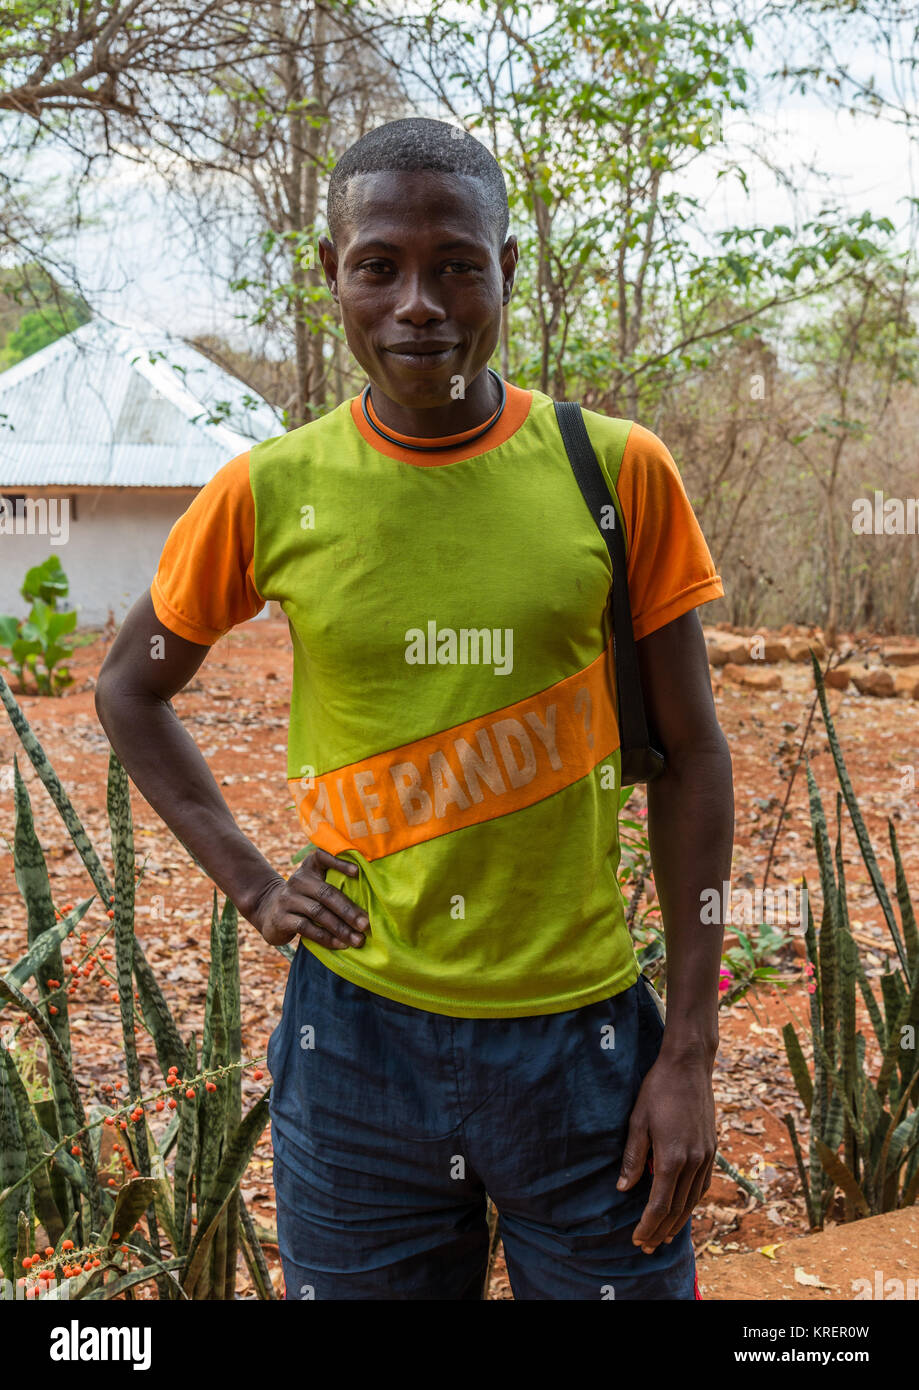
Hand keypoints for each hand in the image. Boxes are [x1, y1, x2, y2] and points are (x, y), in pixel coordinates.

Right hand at [247, 849, 369, 949]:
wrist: (269, 911)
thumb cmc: (304, 899)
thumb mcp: (314, 885)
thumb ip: (334, 884)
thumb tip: (369, 900)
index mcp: (309, 868)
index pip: (322, 857)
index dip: (339, 862)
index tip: (358, 872)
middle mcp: (298, 880)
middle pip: (326, 893)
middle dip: (349, 910)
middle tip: (366, 924)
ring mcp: (288, 899)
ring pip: (318, 912)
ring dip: (341, 928)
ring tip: (357, 939)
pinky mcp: (281, 918)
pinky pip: (307, 928)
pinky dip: (326, 938)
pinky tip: (341, 945)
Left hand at [616, 1053, 715, 1253]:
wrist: (688, 1066)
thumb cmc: (658, 1090)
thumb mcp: (637, 1121)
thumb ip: (633, 1157)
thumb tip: (624, 1188)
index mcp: (672, 1157)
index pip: (659, 1204)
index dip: (647, 1225)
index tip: (637, 1239)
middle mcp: (693, 1161)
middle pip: (677, 1208)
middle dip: (661, 1230)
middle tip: (647, 1246)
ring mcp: (706, 1156)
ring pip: (693, 1200)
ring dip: (678, 1221)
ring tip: (664, 1235)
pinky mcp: (711, 1148)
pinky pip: (703, 1184)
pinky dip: (692, 1202)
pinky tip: (683, 1207)